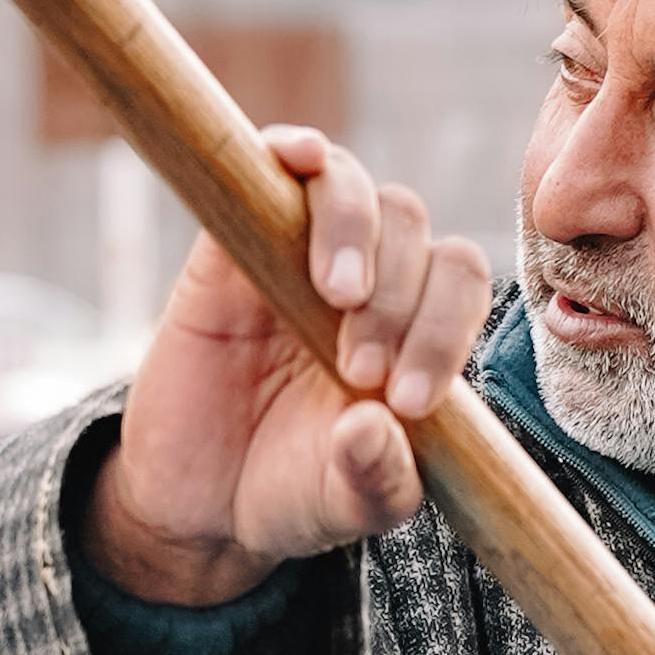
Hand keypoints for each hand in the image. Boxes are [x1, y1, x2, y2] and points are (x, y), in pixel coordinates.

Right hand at [82, 134, 492, 609]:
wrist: (196, 502)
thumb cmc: (290, 493)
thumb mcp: (344, 505)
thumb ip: (377, 480)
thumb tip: (376, 426)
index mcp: (415, 327)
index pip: (458, 281)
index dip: (447, 327)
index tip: (407, 400)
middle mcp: (369, 278)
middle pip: (412, 227)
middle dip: (398, 300)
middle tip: (360, 373)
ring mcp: (297, 251)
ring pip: (354, 187)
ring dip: (355, 233)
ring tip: (335, 299)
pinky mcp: (229, 240)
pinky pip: (269, 167)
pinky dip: (292, 149)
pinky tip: (298, 158)